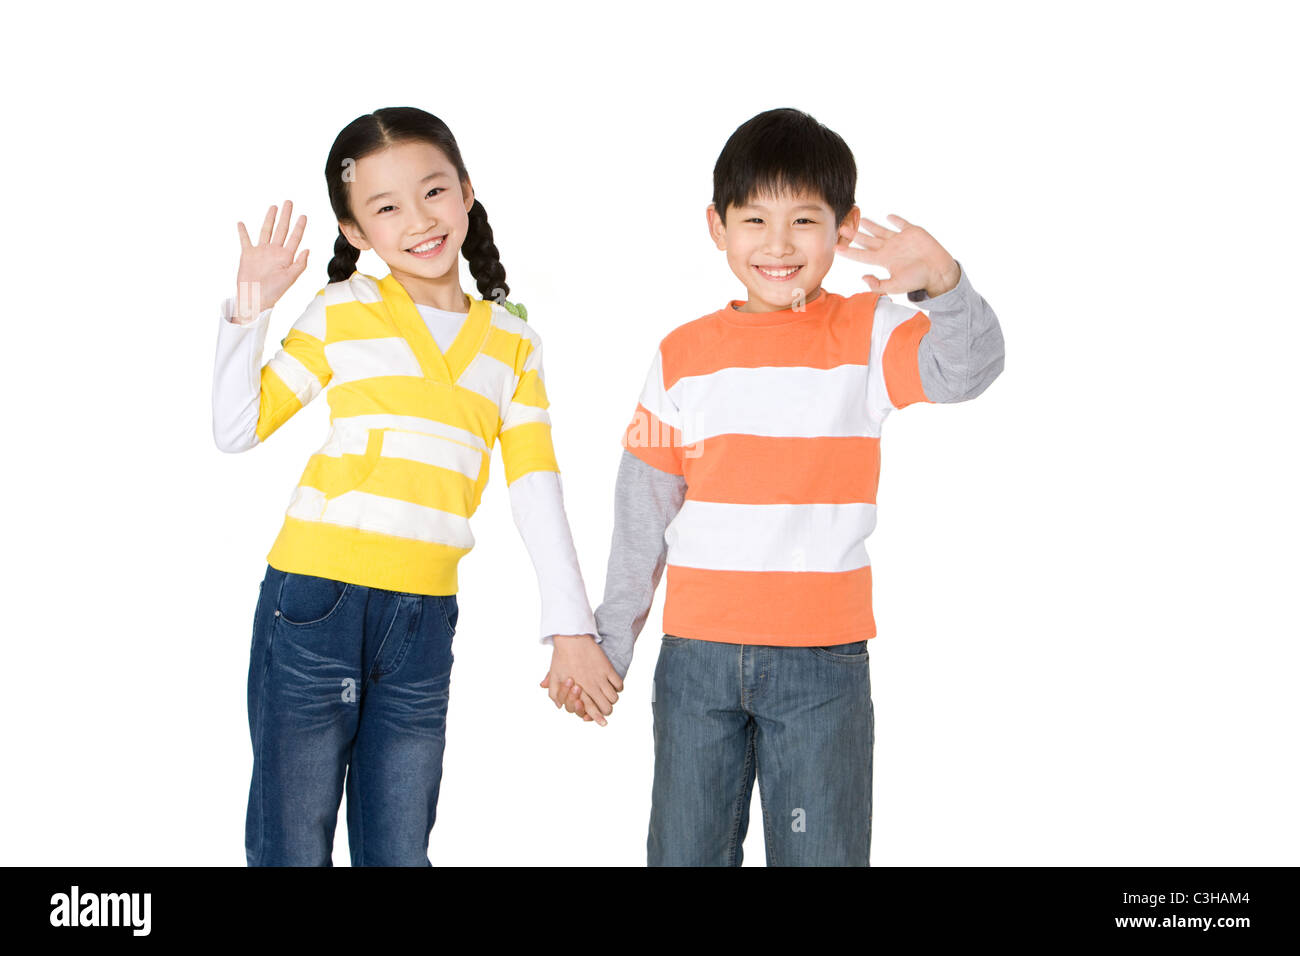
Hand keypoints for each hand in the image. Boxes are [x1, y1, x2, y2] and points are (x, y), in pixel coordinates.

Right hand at [234, 201, 309, 320]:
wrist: (255, 298)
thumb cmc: (274, 292)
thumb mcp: (290, 278)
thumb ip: (300, 264)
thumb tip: (308, 249)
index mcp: (286, 257)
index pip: (294, 237)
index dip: (299, 226)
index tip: (303, 215)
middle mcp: (274, 252)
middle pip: (281, 229)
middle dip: (285, 216)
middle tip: (289, 202)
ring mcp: (261, 252)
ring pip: (266, 230)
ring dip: (269, 219)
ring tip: (273, 207)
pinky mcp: (248, 254)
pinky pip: (245, 240)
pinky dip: (242, 232)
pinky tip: (241, 223)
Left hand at [538, 635, 622, 725]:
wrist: (571, 638)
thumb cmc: (561, 658)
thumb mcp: (553, 677)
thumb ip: (554, 694)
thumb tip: (559, 706)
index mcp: (578, 691)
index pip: (590, 710)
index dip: (597, 718)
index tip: (603, 723)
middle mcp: (591, 686)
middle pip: (607, 707)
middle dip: (606, 710)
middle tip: (604, 707)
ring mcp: (600, 678)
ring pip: (614, 698)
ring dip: (612, 699)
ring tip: (608, 695)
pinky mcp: (607, 668)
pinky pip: (619, 684)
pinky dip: (618, 687)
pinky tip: (613, 685)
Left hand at [835, 213, 959, 297]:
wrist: (938, 272)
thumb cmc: (917, 280)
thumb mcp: (895, 286)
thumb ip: (878, 285)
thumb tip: (863, 278)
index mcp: (883, 260)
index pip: (861, 255)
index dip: (848, 251)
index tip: (835, 247)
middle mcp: (889, 249)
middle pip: (868, 241)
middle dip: (854, 235)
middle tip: (842, 227)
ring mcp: (900, 240)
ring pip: (881, 231)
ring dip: (870, 226)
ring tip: (860, 219)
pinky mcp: (913, 232)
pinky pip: (901, 224)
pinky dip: (895, 220)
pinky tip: (888, 216)